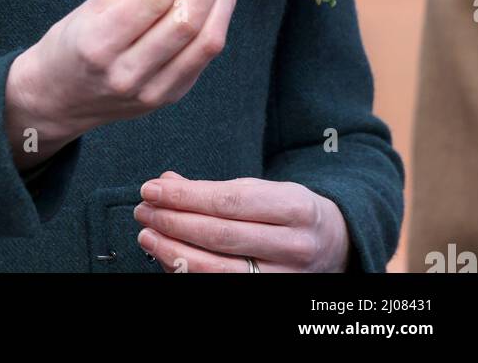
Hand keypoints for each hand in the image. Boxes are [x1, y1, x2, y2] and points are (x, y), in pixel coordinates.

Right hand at [9, 0, 235, 145]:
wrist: (59, 97)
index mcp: (99, 42)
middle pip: (186, 18)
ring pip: (205, 41)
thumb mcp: (93, 4)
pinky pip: (204, 58)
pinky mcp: (170, 97)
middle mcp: (128, 71)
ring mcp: (152, 91)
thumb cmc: (72, 43)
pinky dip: (217, 22)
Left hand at [134, 170, 351, 271]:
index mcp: (294, 208)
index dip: (185, 196)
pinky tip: (169, 258)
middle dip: (173, 222)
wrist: (334, 244)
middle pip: (221, 236)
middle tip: (143, 210)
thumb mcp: (263, 189)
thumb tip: (166, 182)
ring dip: (174, 252)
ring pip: (219, 270)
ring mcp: (285, 277)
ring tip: (148, 235)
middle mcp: (293, 246)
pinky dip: (190, 274)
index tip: (152, 188)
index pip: (229, 202)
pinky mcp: (273, 295)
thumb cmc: (288, 212)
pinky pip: (223, 287)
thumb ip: (214, 188)